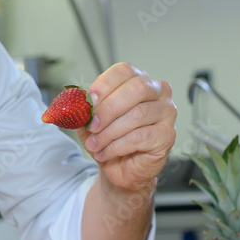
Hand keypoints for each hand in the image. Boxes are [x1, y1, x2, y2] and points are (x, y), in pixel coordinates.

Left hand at [79, 63, 175, 192]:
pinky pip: (140, 137)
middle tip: (91, 125)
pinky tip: (105, 153)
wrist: (119, 168)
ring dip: (109, 132)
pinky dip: (117, 146)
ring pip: (138, 115)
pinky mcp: (167, 135)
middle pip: (136, 89)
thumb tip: (72, 101)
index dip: (104, 84)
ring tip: (94, 144)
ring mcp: (166, 113)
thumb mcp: (88, 120)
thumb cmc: (108, 139)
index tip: (88, 100)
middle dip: (108, 108)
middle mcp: (158, 92)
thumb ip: (82, 108)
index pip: (124, 71)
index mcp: (138, 80)